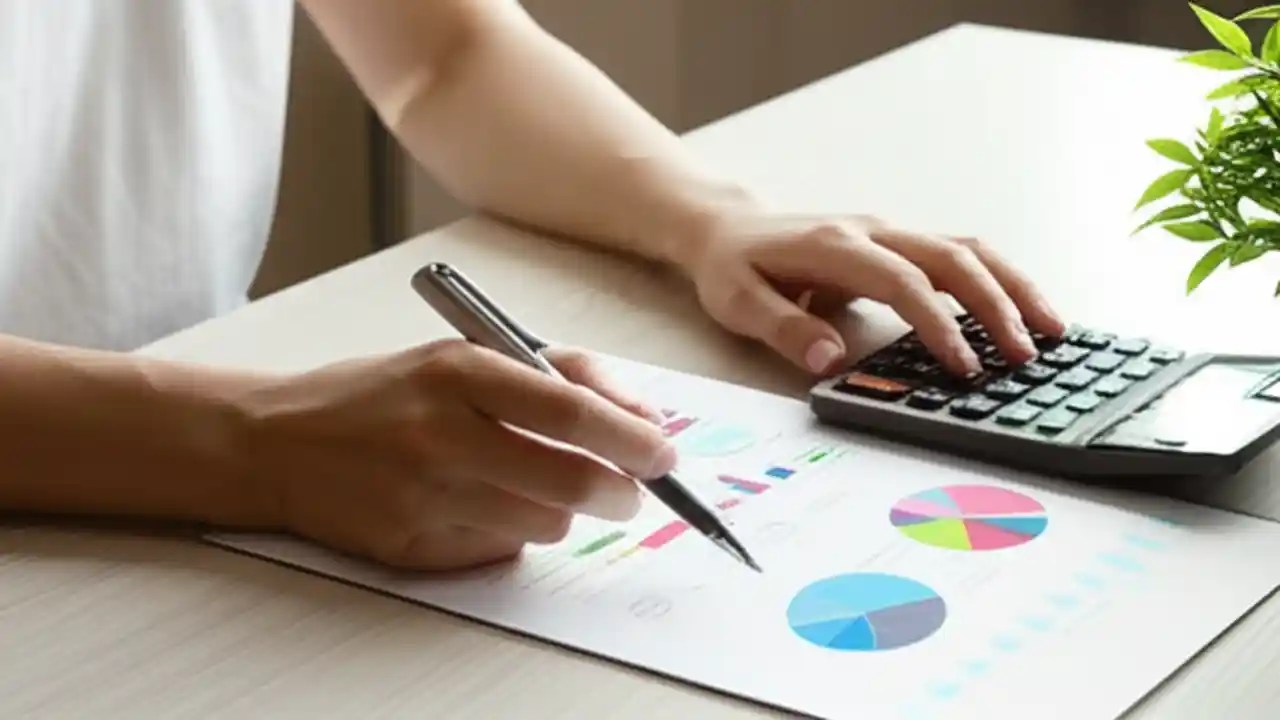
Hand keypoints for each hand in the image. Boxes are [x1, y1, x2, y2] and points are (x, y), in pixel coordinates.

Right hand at [235, 340, 672, 570]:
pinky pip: (500, 550)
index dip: (633, 437)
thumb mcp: (464, 356)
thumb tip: (641, 418)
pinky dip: (513, 531)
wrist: (278, 442)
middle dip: (622, 491)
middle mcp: (439, 434)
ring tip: (533, 484)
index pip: (571, 410)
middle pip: (569, 480)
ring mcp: (422, 496)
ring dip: (564, 510)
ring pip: (546, 523)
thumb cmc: (385, 395)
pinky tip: (479, 504)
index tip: (664, 452)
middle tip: (632, 490)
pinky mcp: (410, 547)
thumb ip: (559, 375)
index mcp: (457, 372)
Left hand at [681, 211, 1065, 375]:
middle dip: (996, 305)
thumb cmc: (733, 267)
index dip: (937, 323)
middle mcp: (872, 231)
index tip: (963, 367)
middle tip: (1027, 355)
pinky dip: (999, 280)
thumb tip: (829, 357)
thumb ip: (782, 328)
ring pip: (968, 250)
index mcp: (835, 245)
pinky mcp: (900, 244)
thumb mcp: (737, 301)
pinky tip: (1024, 311)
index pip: (902, 282)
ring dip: (1013, 287)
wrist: (728, 227)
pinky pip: (961, 256)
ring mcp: (891, 234)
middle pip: (952, 257)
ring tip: (1053, 330)